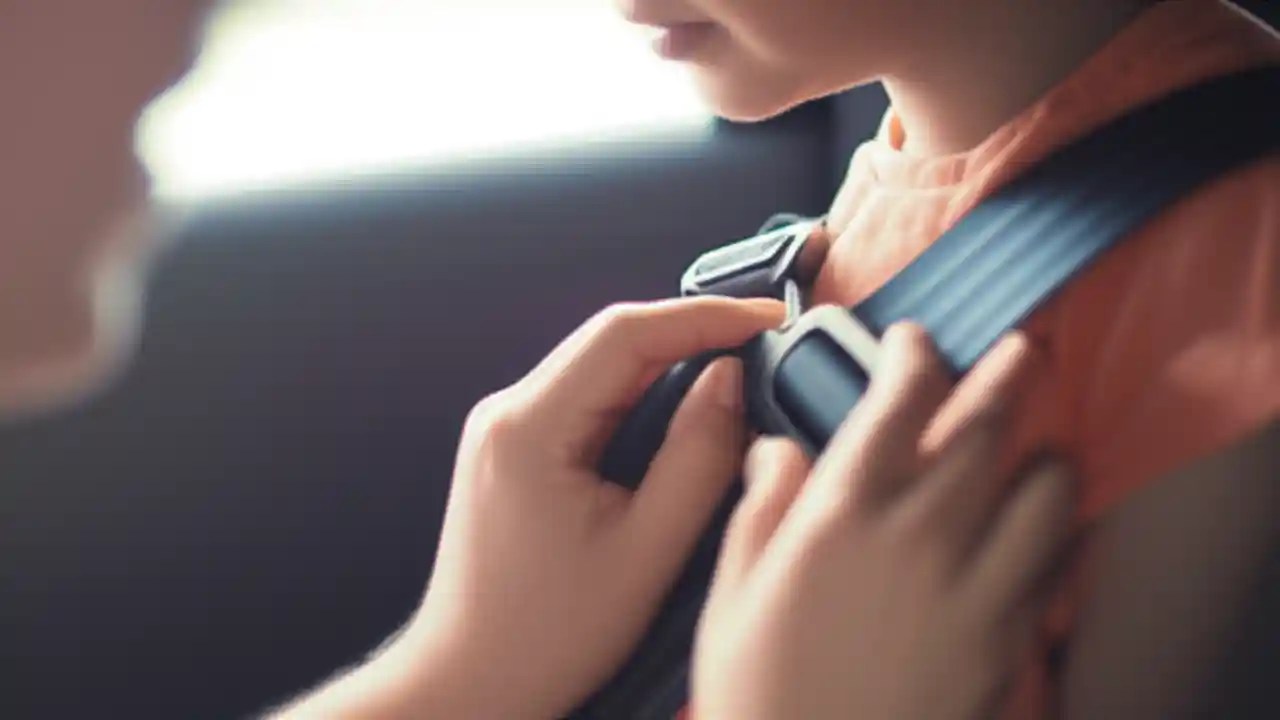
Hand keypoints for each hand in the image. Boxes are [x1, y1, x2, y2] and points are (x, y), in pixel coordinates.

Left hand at [359, 297, 781, 718]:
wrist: (469, 681)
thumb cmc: (548, 635)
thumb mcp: (645, 553)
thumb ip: (695, 458)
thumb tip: (729, 379)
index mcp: (529, 427)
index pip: (624, 333)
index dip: (704, 316)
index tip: (768, 319)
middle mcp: (507, 412)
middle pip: (611, 342)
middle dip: (691, 336)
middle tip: (764, 347)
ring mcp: (505, 430)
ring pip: (601, 370)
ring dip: (667, 369)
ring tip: (736, 381)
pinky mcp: (515, 451)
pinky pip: (587, 402)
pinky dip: (639, 402)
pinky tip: (681, 421)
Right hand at [693, 325, 1073, 719]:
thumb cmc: (758, 689)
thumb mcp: (733, 592)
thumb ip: (761, 507)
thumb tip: (777, 448)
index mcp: (843, 512)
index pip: (899, 398)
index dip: (913, 352)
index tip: (912, 339)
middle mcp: (919, 533)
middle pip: (988, 425)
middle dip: (1008, 372)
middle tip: (1021, 348)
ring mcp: (976, 586)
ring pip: (1043, 489)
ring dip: (1043, 454)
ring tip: (1040, 446)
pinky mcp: (1010, 638)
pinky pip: (1057, 564)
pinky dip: (1059, 533)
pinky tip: (1048, 531)